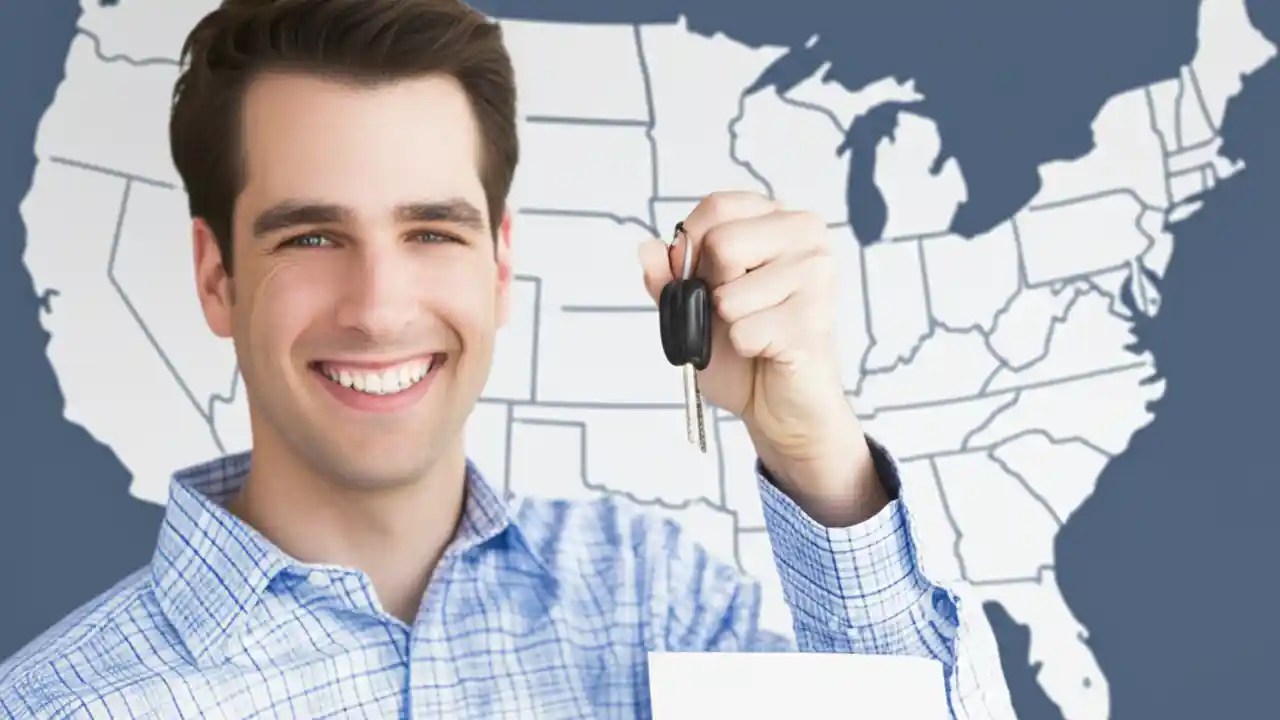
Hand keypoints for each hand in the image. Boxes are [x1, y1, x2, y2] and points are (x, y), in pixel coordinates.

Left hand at [638, 191, 886, 525]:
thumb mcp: (693, 306)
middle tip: (733, 308)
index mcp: (780, 220)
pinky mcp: (813, 320)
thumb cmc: (744, 349)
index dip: (692, 241)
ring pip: (728, 294)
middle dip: (710, 286)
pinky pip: (744, 331)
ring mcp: (816, 277)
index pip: (719, 205)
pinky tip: (767, 351)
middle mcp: (806, 238)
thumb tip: (647, 249)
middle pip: (721, 243)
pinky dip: (743, 350)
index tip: (699, 272)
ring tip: (756, 331)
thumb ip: (669, 277)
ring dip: (727, 323)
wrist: (780, 404)